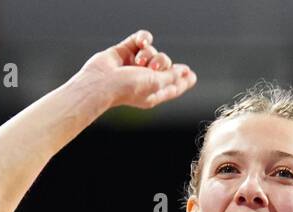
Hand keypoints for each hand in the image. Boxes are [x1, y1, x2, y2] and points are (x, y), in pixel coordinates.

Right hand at [76, 29, 196, 110]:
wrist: (101, 82)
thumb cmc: (127, 88)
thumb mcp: (156, 84)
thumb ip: (173, 77)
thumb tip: (186, 72)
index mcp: (154, 92)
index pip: (173, 85)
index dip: (183, 80)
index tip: (192, 76)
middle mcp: (145, 79)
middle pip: (165, 63)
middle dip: (162, 62)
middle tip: (152, 67)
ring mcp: (134, 65)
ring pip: (153, 50)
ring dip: (148, 53)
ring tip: (138, 60)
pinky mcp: (125, 51)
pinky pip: (140, 39)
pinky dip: (143, 38)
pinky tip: (141, 42)